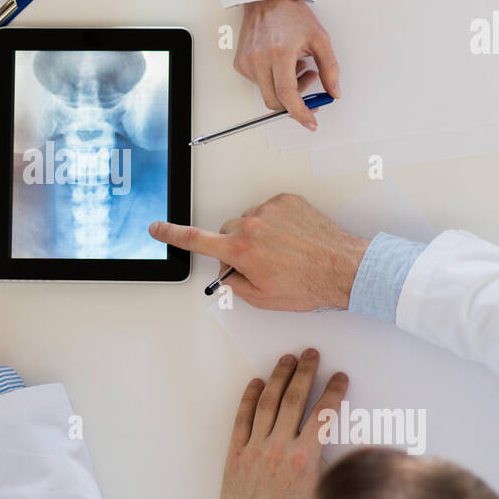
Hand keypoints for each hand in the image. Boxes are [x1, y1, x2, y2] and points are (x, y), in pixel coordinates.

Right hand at [148, 193, 368, 311]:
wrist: (342, 268)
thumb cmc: (308, 285)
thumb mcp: (262, 297)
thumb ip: (235, 284)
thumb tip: (227, 274)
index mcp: (240, 251)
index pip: (195, 240)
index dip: (171, 234)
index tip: (156, 228)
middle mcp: (251, 225)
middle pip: (226, 230)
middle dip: (236, 245)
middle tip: (258, 262)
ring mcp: (269, 210)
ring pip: (249, 220)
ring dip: (258, 233)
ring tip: (282, 251)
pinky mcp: (287, 200)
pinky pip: (269, 209)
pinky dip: (276, 222)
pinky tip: (291, 239)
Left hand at [219, 351, 348, 498]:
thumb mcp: (318, 496)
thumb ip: (324, 465)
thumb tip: (332, 442)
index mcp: (305, 459)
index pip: (323, 414)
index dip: (334, 391)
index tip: (341, 376)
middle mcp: (279, 448)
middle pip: (294, 399)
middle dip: (305, 372)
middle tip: (311, 353)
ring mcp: (255, 449)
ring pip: (267, 403)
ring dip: (278, 377)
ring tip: (287, 359)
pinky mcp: (235, 455)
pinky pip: (242, 419)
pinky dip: (248, 398)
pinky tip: (256, 383)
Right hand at [235, 0, 339, 129]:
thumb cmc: (292, 15)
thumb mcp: (320, 39)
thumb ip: (330, 68)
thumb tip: (334, 93)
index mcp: (280, 53)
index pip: (288, 94)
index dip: (300, 112)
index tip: (310, 122)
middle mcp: (259, 60)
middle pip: (275, 101)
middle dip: (295, 101)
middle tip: (310, 82)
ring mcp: (247, 63)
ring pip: (267, 93)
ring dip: (285, 88)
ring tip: (297, 65)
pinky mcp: (240, 63)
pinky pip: (258, 84)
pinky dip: (273, 80)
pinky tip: (281, 62)